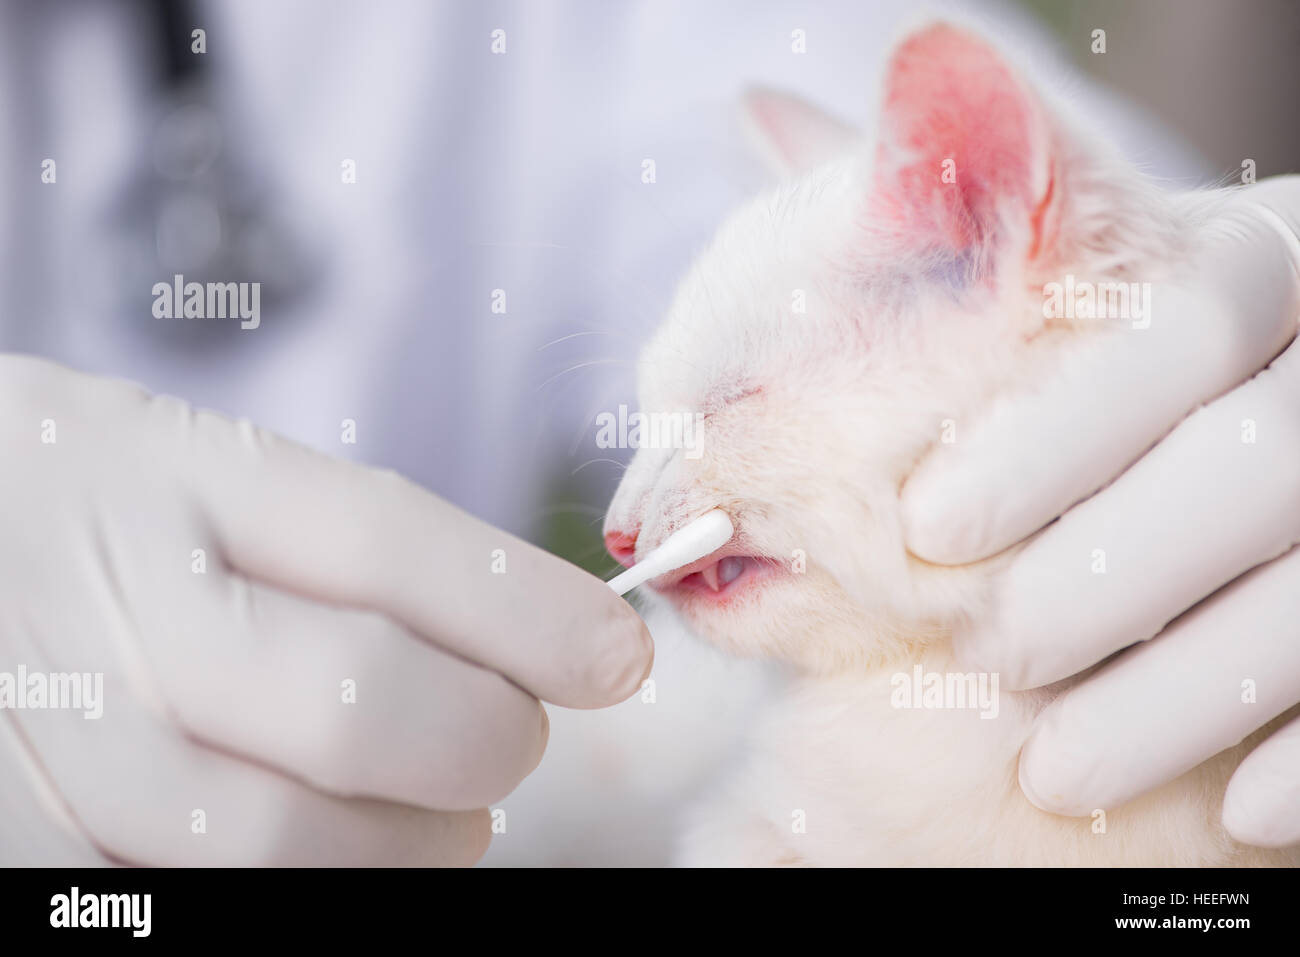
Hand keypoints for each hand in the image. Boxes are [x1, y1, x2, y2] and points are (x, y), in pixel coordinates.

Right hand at [0, 355, 650, 864]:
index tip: (618, 657)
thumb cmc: (96, 514)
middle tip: (511, 740)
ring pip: (287, 840)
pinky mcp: (18, 840)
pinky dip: (311, 883)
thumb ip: (342, 549)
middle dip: (483, 739)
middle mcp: (106, 595)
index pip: (388, 546)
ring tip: (442, 814)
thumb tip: (552, 642)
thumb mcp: (196, 476)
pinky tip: (329, 845)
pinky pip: (205, 897)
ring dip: (412, 843)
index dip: (530, 615)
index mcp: (169, 469)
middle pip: (358, 704)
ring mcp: (54, 729)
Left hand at [899, 176, 1299, 846]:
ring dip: (1189, 689)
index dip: (1060, 429)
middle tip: (993, 652)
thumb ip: (933, 221)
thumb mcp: (1054, 281)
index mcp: (1266, 256)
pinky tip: (1236, 812)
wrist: (1274, 426)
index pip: (1184, 322)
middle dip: (1113, 573)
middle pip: (1265, 458)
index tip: (926, 526)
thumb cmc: (1126, 364)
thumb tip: (752, 110)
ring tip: (1053, 767)